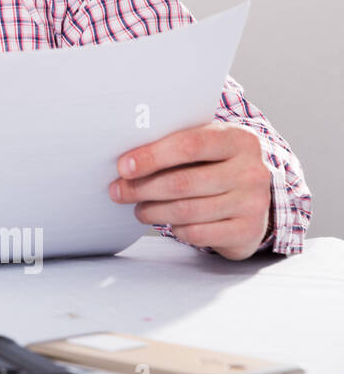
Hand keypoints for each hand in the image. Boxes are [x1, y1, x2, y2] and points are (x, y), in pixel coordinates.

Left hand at [110, 122, 271, 259]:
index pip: (189, 145)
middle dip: (142, 188)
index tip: (123, 166)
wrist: (255, 197)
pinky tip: (168, 222)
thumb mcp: (206, 146)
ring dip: (152, 210)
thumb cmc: (217, 166)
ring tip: (139, 208)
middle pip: (183, 182)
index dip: (152, 157)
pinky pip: (198, 233)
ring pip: (186, 211)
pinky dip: (175, 229)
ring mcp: (253, 203)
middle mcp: (251, 171)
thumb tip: (126, 159)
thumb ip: (175, 144)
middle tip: (118, 191)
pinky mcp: (248, 232)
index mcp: (240, 139)